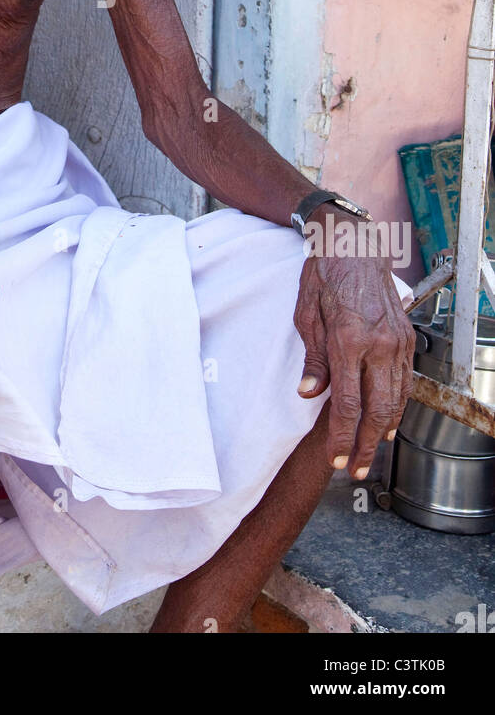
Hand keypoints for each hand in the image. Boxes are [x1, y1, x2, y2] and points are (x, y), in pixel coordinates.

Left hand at [293, 208, 414, 476]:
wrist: (354, 245)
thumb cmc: (324, 275)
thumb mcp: (306, 314)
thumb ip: (312, 359)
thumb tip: (310, 395)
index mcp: (348, 340)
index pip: (347, 403)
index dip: (343, 437)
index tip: (337, 459)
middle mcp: (379, 344)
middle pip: (377, 410)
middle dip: (366, 446)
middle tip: (356, 470)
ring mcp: (398, 341)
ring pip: (396, 399)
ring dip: (383, 431)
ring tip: (371, 454)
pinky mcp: (408, 338)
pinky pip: (405, 381)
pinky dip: (398, 406)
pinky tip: (388, 422)